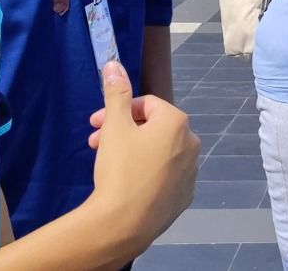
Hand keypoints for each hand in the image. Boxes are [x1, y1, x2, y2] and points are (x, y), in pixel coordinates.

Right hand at [84, 61, 198, 252]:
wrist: (124, 223)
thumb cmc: (120, 169)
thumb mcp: (114, 126)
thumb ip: (116, 93)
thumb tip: (114, 63)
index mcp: (177, 122)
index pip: (146, 104)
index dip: (119, 110)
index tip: (96, 123)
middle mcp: (192, 143)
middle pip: (153, 128)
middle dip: (123, 130)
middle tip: (96, 142)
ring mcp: (191, 172)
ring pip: (159, 152)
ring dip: (135, 151)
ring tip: (109, 164)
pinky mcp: (185, 196)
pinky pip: (165, 175)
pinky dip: (147, 173)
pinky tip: (127, 183)